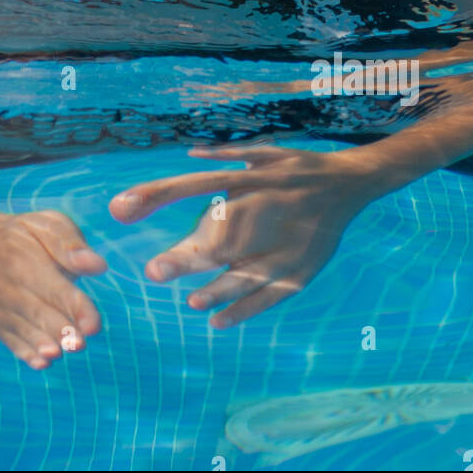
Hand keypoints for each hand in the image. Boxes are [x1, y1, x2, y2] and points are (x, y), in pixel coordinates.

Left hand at [109, 144, 376, 327]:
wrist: (350, 182)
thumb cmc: (296, 166)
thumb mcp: (264, 152)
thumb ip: (225, 157)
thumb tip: (188, 154)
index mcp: (250, 176)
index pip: (194, 185)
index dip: (157, 195)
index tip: (122, 207)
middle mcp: (266, 207)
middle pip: (219, 236)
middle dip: (186, 256)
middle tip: (155, 272)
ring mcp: (287, 241)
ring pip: (244, 272)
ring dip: (214, 289)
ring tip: (189, 302)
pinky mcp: (303, 266)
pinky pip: (269, 294)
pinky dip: (242, 309)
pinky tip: (216, 320)